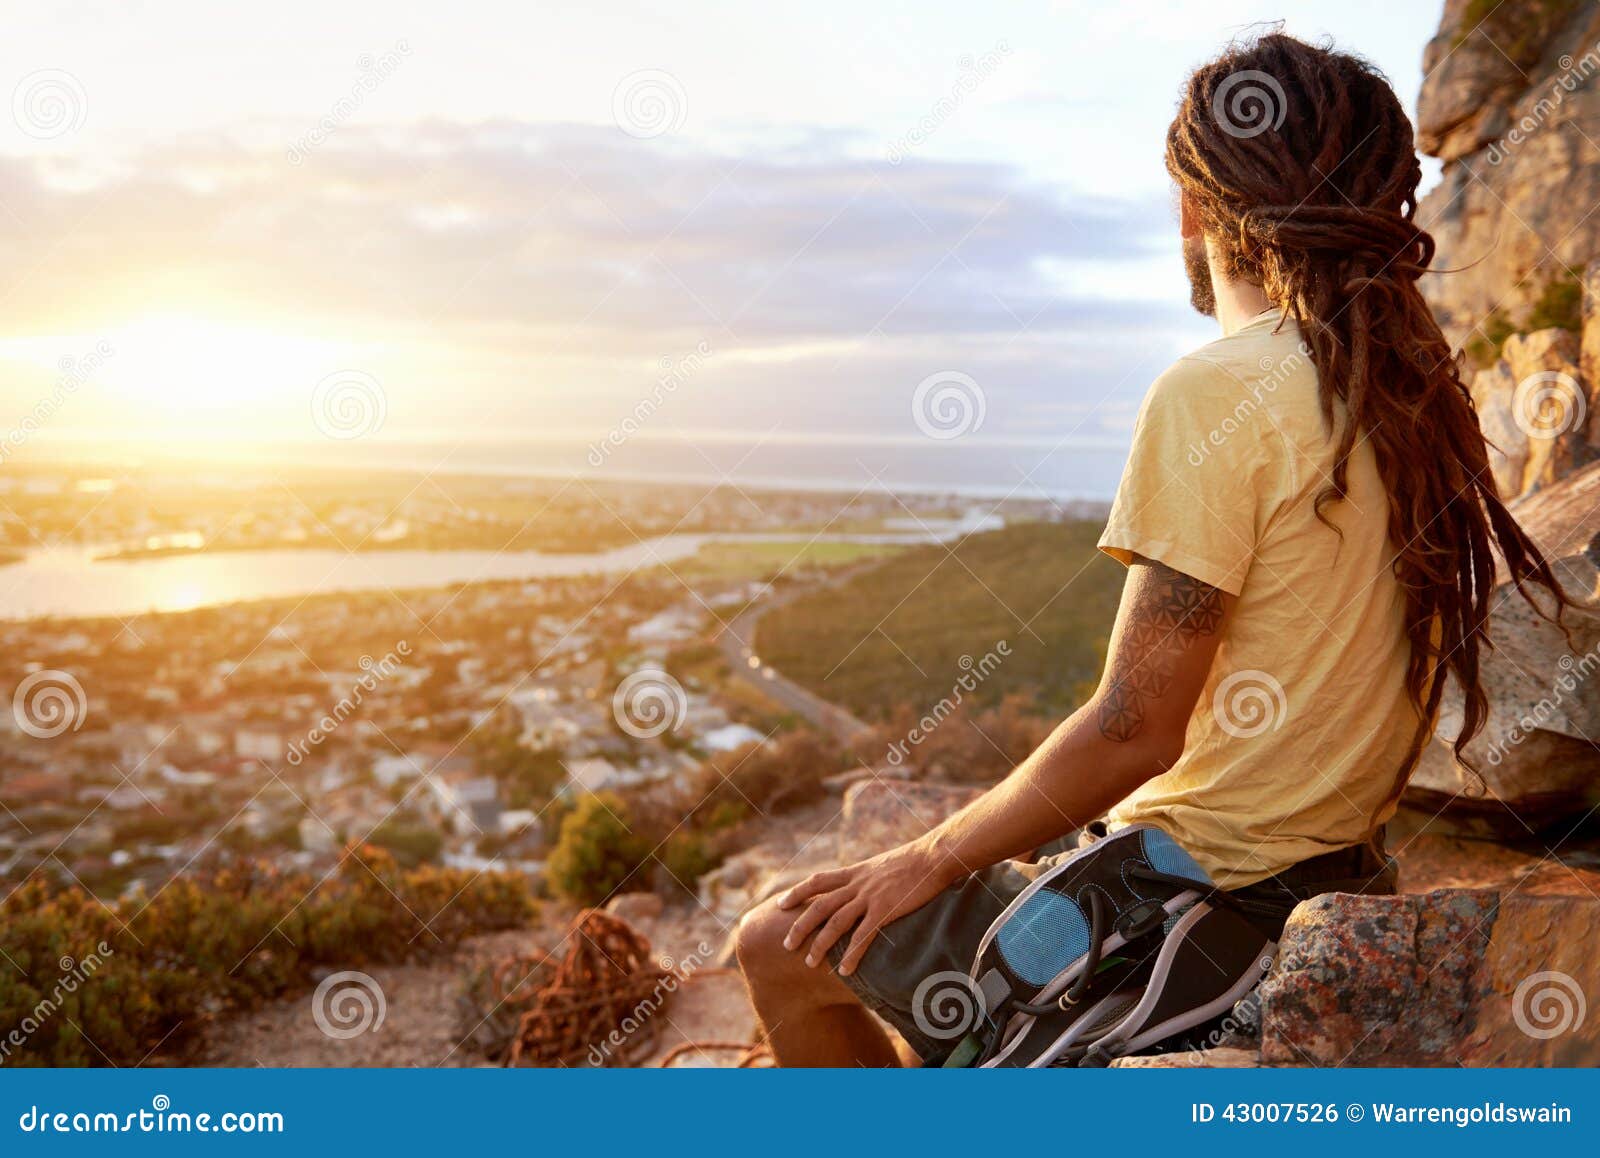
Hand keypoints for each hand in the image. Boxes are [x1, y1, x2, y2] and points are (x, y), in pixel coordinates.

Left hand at [777, 839, 961, 974]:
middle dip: (800, 926)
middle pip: (819, 905)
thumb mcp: (883, 864)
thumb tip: (864, 885)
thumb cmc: (914, 861)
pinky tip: (845, 971)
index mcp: (855, 872)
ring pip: (835, 922)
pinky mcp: (886, 910)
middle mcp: (857, 884)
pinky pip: (863, 936)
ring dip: (820, 944)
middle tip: (786, 945)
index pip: (817, 880)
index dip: (797, 892)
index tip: (780, 903)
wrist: (933, 856)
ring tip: (810, 963)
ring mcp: (870, 897)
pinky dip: (852, 954)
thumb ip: (869, 876)